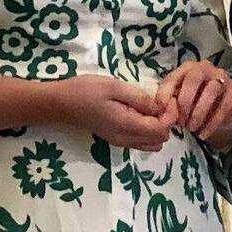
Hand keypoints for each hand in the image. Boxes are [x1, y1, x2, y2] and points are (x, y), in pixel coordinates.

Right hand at [52, 74, 169, 151]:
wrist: (61, 103)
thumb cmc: (86, 91)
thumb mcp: (114, 87)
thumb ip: (139, 99)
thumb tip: (160, 107)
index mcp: (126, 126)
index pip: (160, 131)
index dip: (169, 116)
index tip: (167, 99)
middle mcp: (125, 139)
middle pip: (159, 140)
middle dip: (166, 122)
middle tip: (161, 102)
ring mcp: (120, 141)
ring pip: (151, 143)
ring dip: (158, 127)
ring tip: (152, 107)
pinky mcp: (116, 139)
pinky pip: (140, 140)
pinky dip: (148, 130)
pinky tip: (141, 112)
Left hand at [155, 60, 231, 150]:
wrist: (223, 109)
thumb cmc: (196, 102)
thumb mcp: (180, 101)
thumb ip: (170, 103)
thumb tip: (161, 112)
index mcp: (188, 68)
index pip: (174, 77)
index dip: (165, 94)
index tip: (161, 111)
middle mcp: (205, 68)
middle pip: (193, 79)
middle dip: (184, 101)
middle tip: (180, 122)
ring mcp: (222, 77)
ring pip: (211, 91)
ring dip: (198, 113)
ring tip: (191, 128)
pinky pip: (224, 106)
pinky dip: (212, 123)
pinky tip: (203, 134)